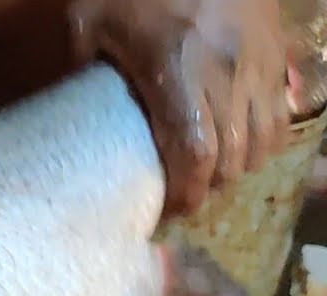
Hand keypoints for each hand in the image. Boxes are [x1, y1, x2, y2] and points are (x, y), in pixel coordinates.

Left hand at [69, 0, 291, 215]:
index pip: (194, 152)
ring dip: (238, 166)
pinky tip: (237, 142)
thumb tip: (72, 124)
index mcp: (176, 66)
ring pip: (264, 138)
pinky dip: (263, 136)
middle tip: (182, 201)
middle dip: (208, 188)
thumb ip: (84, 76)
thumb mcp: (88, 24)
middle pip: (232, 156)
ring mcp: (259, 57)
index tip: (167, 211)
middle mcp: (226, 68)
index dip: (185, 192)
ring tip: (208, 176)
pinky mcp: (278, 46)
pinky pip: (282, 108)